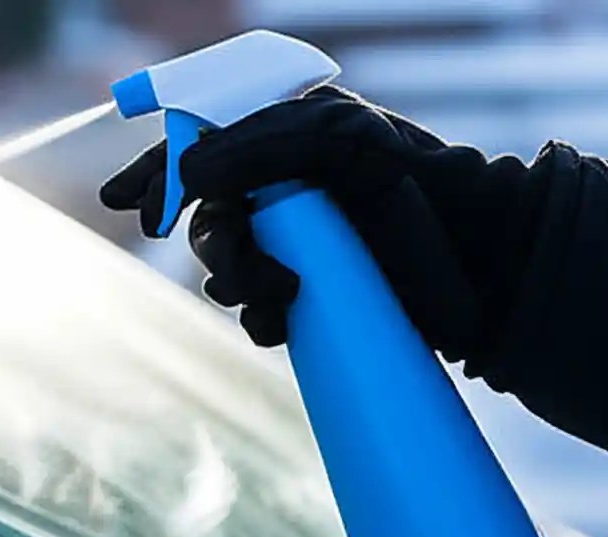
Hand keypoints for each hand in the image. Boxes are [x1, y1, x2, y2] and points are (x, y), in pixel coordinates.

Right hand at [100, 86, 541, 361]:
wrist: (482, 267)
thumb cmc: (421, 189)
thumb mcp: (346, 143)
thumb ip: (262, 145)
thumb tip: (189, 174)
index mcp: (284, 145)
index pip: (200, 149)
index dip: (157, 172)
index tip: (125, 200)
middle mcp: (282, 197)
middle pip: (205, 219)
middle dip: (213, 242)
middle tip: (242, 261)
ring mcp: (294, 250)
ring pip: (224, 273)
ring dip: (239, 284)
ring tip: (285, 289)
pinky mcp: (309, 301)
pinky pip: (256, 317)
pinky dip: (260, 322)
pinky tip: (286, 319)